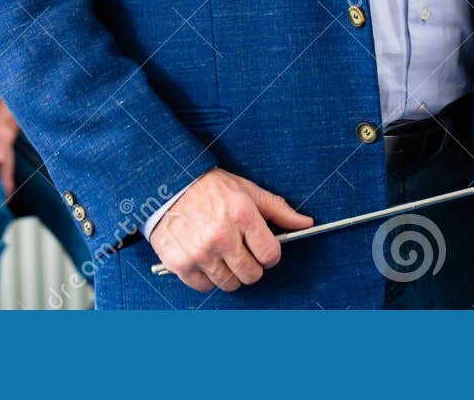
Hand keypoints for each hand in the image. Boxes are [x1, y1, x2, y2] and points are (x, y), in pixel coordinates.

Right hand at [148, 168, 312, 292]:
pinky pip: (204, 287)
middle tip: (240, 252)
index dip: (269, 255)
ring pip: (229, 284)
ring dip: (228, 272)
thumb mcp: (247, 191)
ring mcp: (200, 252)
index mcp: (242, 215)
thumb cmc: (210, 188)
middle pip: (252, 275)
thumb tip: (306, 223)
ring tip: (220, 253)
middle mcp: (221, 236)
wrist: (167, 185)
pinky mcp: (181, 264)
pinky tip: (204, 258)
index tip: (262, 249)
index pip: (271, 255)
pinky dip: (206, 278)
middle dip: (251, 266)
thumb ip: (278, 210)